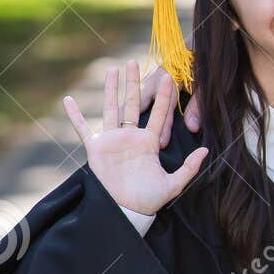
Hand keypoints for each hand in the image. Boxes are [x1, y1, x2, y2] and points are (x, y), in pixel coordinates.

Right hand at [64, 60, 207, 215]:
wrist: (126, 211)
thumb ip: (189, 167)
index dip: (164, 97)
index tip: (169, 78)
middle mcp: (131, 137)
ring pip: (111, 108)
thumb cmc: (149, 199)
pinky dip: (75, 115)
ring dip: (111, 89)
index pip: (159, 114)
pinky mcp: (96, 148)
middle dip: (135, 83)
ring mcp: (112, 141)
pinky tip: (68, 100)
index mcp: (150, 143)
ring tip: (113, 69)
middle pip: (134, 104)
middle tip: (135, 62)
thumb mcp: (173, 184)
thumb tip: (206, 150)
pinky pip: (83, 128)